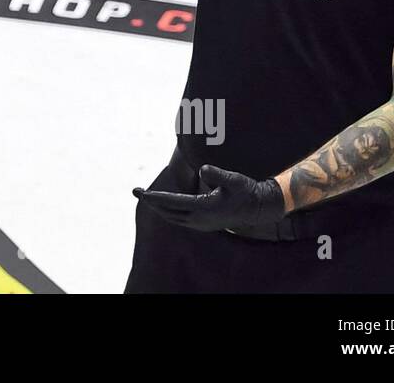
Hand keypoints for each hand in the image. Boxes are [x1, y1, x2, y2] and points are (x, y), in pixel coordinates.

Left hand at [133, 165, 286, 232]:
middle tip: (135, 191)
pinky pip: (180, 219)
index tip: (141, 192)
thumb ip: (217, 174)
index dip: (155, 197)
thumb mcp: (233, 180)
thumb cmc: (245, 191)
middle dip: (151, 202)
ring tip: (145, 197)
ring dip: (158, 208)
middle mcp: (199, 219)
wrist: (259, 209)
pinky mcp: (204, 225)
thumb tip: (202, 169)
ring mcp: (201, 224)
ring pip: (173, 217)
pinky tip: (164, 205)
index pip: (172, 203)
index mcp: (203, 208)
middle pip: (168, 212)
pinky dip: (169, 212)